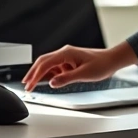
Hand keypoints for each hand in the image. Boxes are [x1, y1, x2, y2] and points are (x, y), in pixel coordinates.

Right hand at [21, 42, 137, 91]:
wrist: (111, 60)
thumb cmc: (101, 65)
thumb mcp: (84, 74)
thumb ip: (66, 79)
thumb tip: (51, 83)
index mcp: (66, 53)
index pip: (45, 64)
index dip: (35, 75)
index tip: (29, 85)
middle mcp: (64, 53)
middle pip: (43, 62)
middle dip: (33, 73)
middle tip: (26, 85)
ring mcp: (66, 57)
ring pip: (48, 64)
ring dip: (39, 74)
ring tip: (31, 84)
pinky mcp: (69, 62)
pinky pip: (55, 67)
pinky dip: (48, 74)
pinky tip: (44, 81)